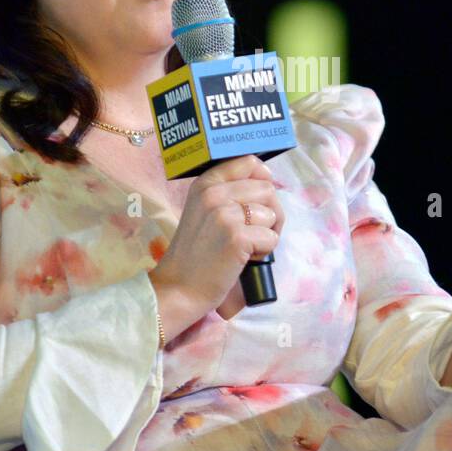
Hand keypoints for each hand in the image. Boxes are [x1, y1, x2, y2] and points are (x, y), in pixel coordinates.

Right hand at [149, 155, 284, 334]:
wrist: (179, 288)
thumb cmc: (197, 254)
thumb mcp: (204, 211)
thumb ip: (229, 193)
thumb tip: (267, 178)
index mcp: (205, 183)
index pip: (250, 162)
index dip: (263, 182)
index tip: (258, 202)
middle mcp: (213, 193)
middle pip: (267, 188)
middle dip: (270, 213)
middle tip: (253, 234)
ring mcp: (224, 214)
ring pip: (273, 213)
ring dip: (267, 234)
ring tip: (244, 247)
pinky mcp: (236, 237)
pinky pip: (272, 238)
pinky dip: (263, 252)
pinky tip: (242, 259)